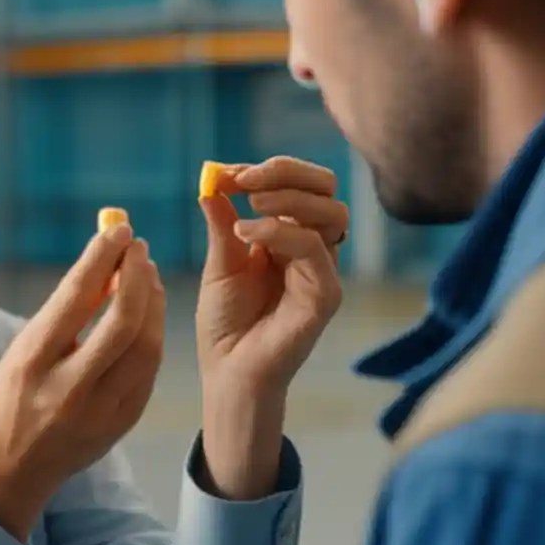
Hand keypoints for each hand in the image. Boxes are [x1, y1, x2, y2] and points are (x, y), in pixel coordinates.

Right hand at [0, 225, 165, 539]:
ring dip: (152, 304)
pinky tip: (149, 313)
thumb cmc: (13, 396)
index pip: (75, 300)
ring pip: (145, 348)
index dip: (102, 259)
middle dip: (136, 278)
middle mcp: (68, 389)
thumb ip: (65, 311)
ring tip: (147, 276)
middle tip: (139, 249)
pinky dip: (152, 335)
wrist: (11, 468)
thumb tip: (106, 264)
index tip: (119, 230)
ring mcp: (100, 413)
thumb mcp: (24, 348)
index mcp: (32, 363)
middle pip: (121, 324)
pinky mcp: (122, 425)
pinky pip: (148, 371)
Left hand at [196, 156, 345, 497]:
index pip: (298, 185)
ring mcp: (322, 271)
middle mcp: (312, 249)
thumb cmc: (225, 324)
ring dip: (286, 198)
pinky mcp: (325, 295)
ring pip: (329, 212)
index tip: (226, 173)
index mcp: (288, 236)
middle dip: (285, 173)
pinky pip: (313, 248)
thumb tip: (214, 179)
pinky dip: (279, 232)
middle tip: (243, 180)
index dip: (267, 171)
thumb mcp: (219, 262)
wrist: (228, 372)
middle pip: (325, 189)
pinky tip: (245, 234)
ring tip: (247, 205)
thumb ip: (223, 221)